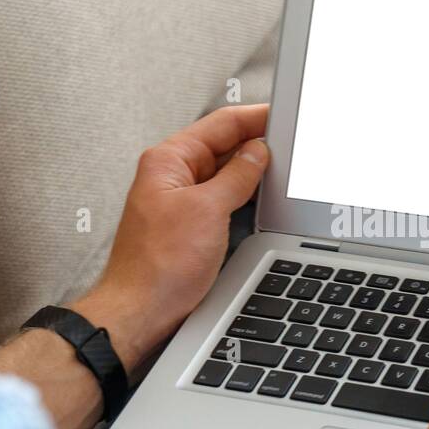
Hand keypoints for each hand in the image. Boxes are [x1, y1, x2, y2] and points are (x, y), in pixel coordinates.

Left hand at [73, 104, 268, 370]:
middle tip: (289, 144)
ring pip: (223, 174)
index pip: (219, 125)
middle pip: (222, 147)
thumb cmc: (157, 267)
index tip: (281, 115)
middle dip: (255, 144)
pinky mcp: (188, 225)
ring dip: (250, 172)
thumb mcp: (208, 211)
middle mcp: (171, 177)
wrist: (140, 312)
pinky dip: (242, 196)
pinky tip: (260, 199)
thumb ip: (237, 176)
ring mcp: (179, 201)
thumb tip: (257, 154)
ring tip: (279, 171)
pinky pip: (221, 198)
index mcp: (167, 161)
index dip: (254, 118)